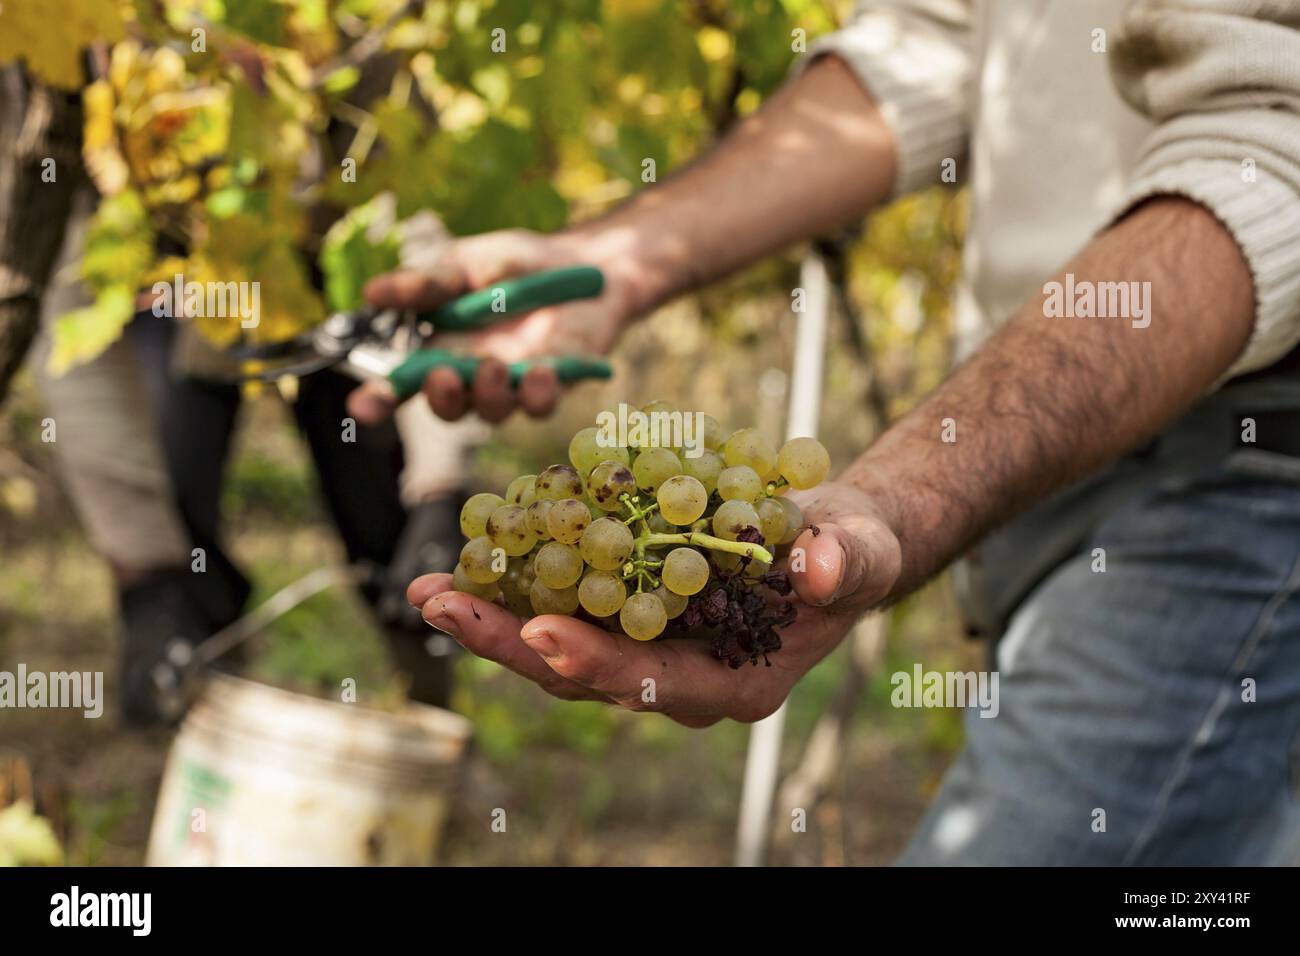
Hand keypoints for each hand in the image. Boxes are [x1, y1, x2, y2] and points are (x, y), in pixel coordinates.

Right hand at [347, 229, 635, 424]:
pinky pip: (542, 403)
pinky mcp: (556, 385)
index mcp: (440, 348)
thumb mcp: (465, 263)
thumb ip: (427, 283)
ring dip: (488, 394)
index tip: (360, 409)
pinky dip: (538, 394)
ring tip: (494, 363)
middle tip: (442, 377)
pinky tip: (540, 369)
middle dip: (440, 400)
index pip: (402, 383)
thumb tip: (373, 292)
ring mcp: (515, 384)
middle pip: (447, 408)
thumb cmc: (515, 265)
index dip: (379, 400)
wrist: (584, 262)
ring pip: (493, 412)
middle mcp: (473, 375)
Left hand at [408, 481, 900, 726]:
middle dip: (511, 646)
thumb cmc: (851, 552)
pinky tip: (466, 565)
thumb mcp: (863, 552)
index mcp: (735, 683)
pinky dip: (514, 592)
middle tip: (444, 610)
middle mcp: (678, 682)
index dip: (600, 662)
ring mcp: (648, 654)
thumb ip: (846, 564)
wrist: (827, 544)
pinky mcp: (627, 619)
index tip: (543, 632)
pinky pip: (563, 613)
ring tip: (429, 592)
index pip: (657, 682)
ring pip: (559, 651)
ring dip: (493, 623)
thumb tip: (818, 568)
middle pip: (584, 677)